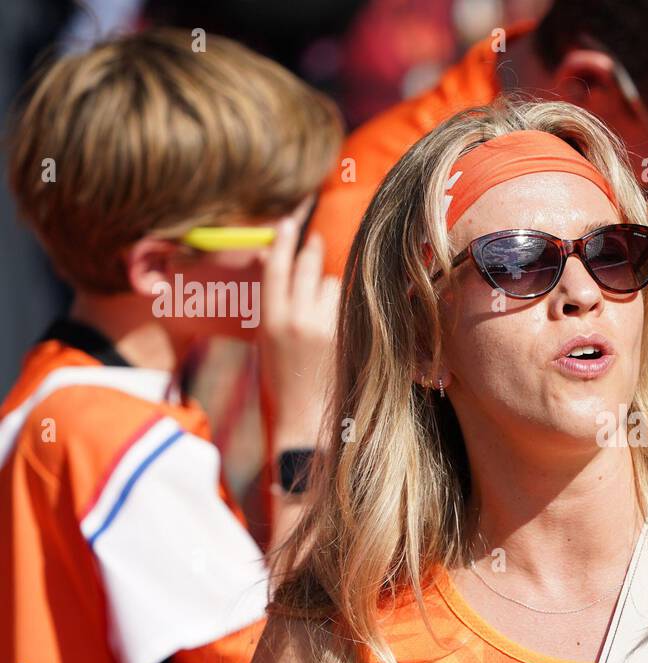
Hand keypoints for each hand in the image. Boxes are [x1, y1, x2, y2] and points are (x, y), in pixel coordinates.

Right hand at [259, 214, 339, 451]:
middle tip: (314, 237)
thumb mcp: (266, 342)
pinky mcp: (348, 337)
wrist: (306, 419)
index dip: (282, 242)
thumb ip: (273, 305)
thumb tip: (275, 266)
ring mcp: (325, 328)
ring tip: (322, 308)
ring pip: (330, 283)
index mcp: (270, 321)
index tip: (287, 223)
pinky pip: (347, 305)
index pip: (275, 269)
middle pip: (306, 267)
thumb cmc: (282, 382)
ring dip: (328, 286)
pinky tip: (339, 321)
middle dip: (310, 249)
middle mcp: (297, 319)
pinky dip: (343, 306)